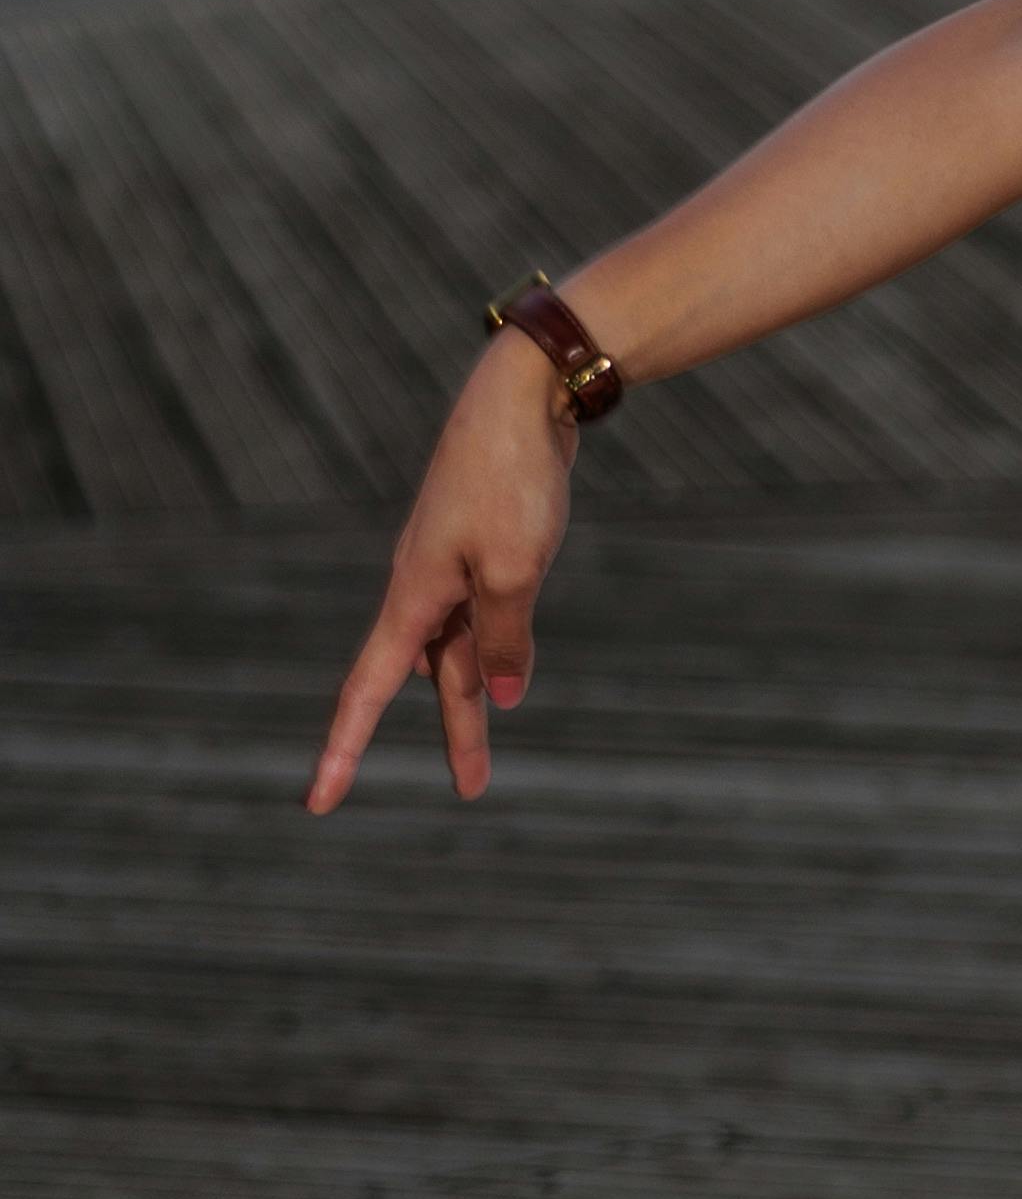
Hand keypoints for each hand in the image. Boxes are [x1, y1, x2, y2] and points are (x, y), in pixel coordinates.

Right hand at [309, 334, 579, 812]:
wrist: (524, 395)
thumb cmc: (512, 480)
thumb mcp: (515, 572)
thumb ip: (505, 638)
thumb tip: (502, 696)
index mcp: (413, 596)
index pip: (365, 690)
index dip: (343, 750)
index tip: (319, 803)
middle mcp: (423, 585)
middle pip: (432, 676)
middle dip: (454, 731)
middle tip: (471, 789)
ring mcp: (454, 562)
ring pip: (462, 646)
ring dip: (476, 695)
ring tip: (480, 757)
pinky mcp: (485, 541)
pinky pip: (482, 611)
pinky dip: (491, 644)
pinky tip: (497, 667)